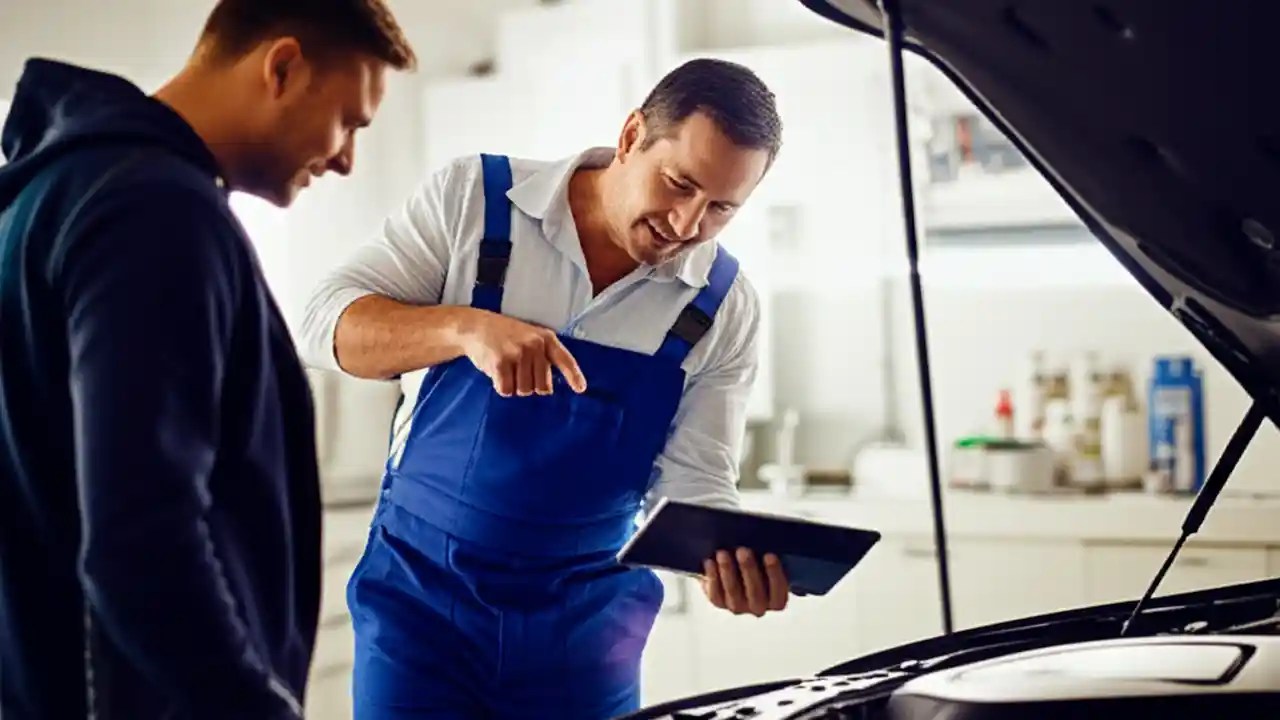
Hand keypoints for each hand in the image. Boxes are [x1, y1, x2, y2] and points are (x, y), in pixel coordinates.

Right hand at [456, 310, 586, 396]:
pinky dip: (501, 387)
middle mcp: (534, 345)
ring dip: (514, 386)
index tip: (580, 389)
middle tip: (519, 372)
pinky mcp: (500, 363)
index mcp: (545, 338)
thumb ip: (543, 355)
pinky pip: (507, 390)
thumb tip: (550, 386)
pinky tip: (496, 372)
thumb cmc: (505, 335)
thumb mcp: (530, 337)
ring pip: (524, 390)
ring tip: (507, 369)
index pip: (565, 360)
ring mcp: (517, 353)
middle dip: (531, 386)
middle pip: (542, 386)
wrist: (475, 327)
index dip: (574, 376)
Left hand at [701, 548, 789, 616]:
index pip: (778, 590)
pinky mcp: (720, 602)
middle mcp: (759, 607)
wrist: (735, 570)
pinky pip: (715, 594)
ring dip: (728, 571)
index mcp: (777, 599)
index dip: (775, 573)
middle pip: (755, 592)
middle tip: (743, 550)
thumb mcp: (766, 560)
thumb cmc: (757, 562)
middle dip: (749, 569)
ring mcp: (738, 607)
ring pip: (733, 592)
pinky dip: (712, 577)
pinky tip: (710, 562)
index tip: (770, 555)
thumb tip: (763, 539)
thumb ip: (767, 555)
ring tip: (723, 553)